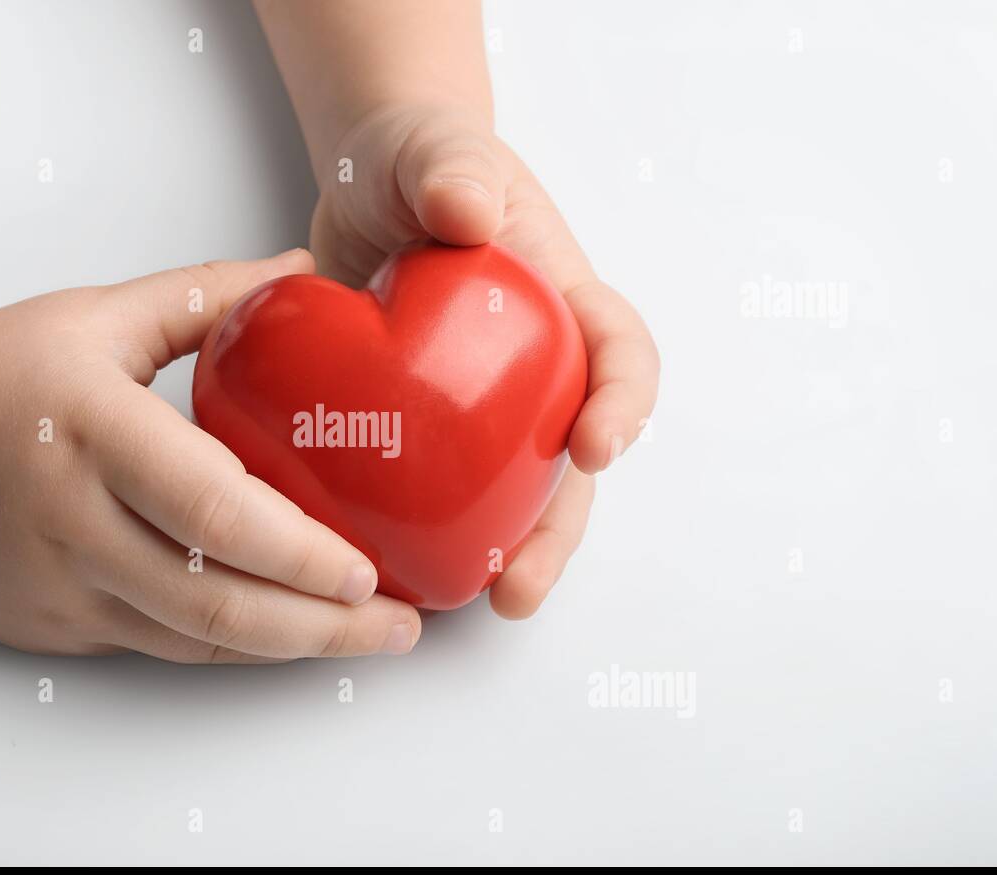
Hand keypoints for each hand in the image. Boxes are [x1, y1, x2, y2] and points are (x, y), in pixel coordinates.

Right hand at [0, 251, 421, 659]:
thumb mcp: (94, 316)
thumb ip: (205, 296)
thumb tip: (304, 272)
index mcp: (91, 430)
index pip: (213, 511)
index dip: (300, 554)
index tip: (371, 566)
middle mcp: (74, 521)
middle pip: (217, 603)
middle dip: (323, 627)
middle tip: (401, 624)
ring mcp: (60, 586)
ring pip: (194, 643)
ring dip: (291, 650)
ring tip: (366, 638)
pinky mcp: (52, 627)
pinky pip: (160, 649)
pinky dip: (232, 649)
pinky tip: (287, 638)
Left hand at [309, 103, 659, 618]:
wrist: (372, 186)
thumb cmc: (419, 160)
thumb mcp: (435, 149)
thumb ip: (452, 167)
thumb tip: (468, 209)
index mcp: (560, 299)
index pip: (619, 353)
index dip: (624, 404)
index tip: (598, 446)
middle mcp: (536, 364)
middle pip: (568, 460)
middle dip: (557, 529)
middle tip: (520, 586)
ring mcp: (485, 403)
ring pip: (509, 491)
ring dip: (499, 554)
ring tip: (467, 603)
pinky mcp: (429, 425)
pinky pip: (438, 486)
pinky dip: (426, 529)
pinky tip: (393, 567)